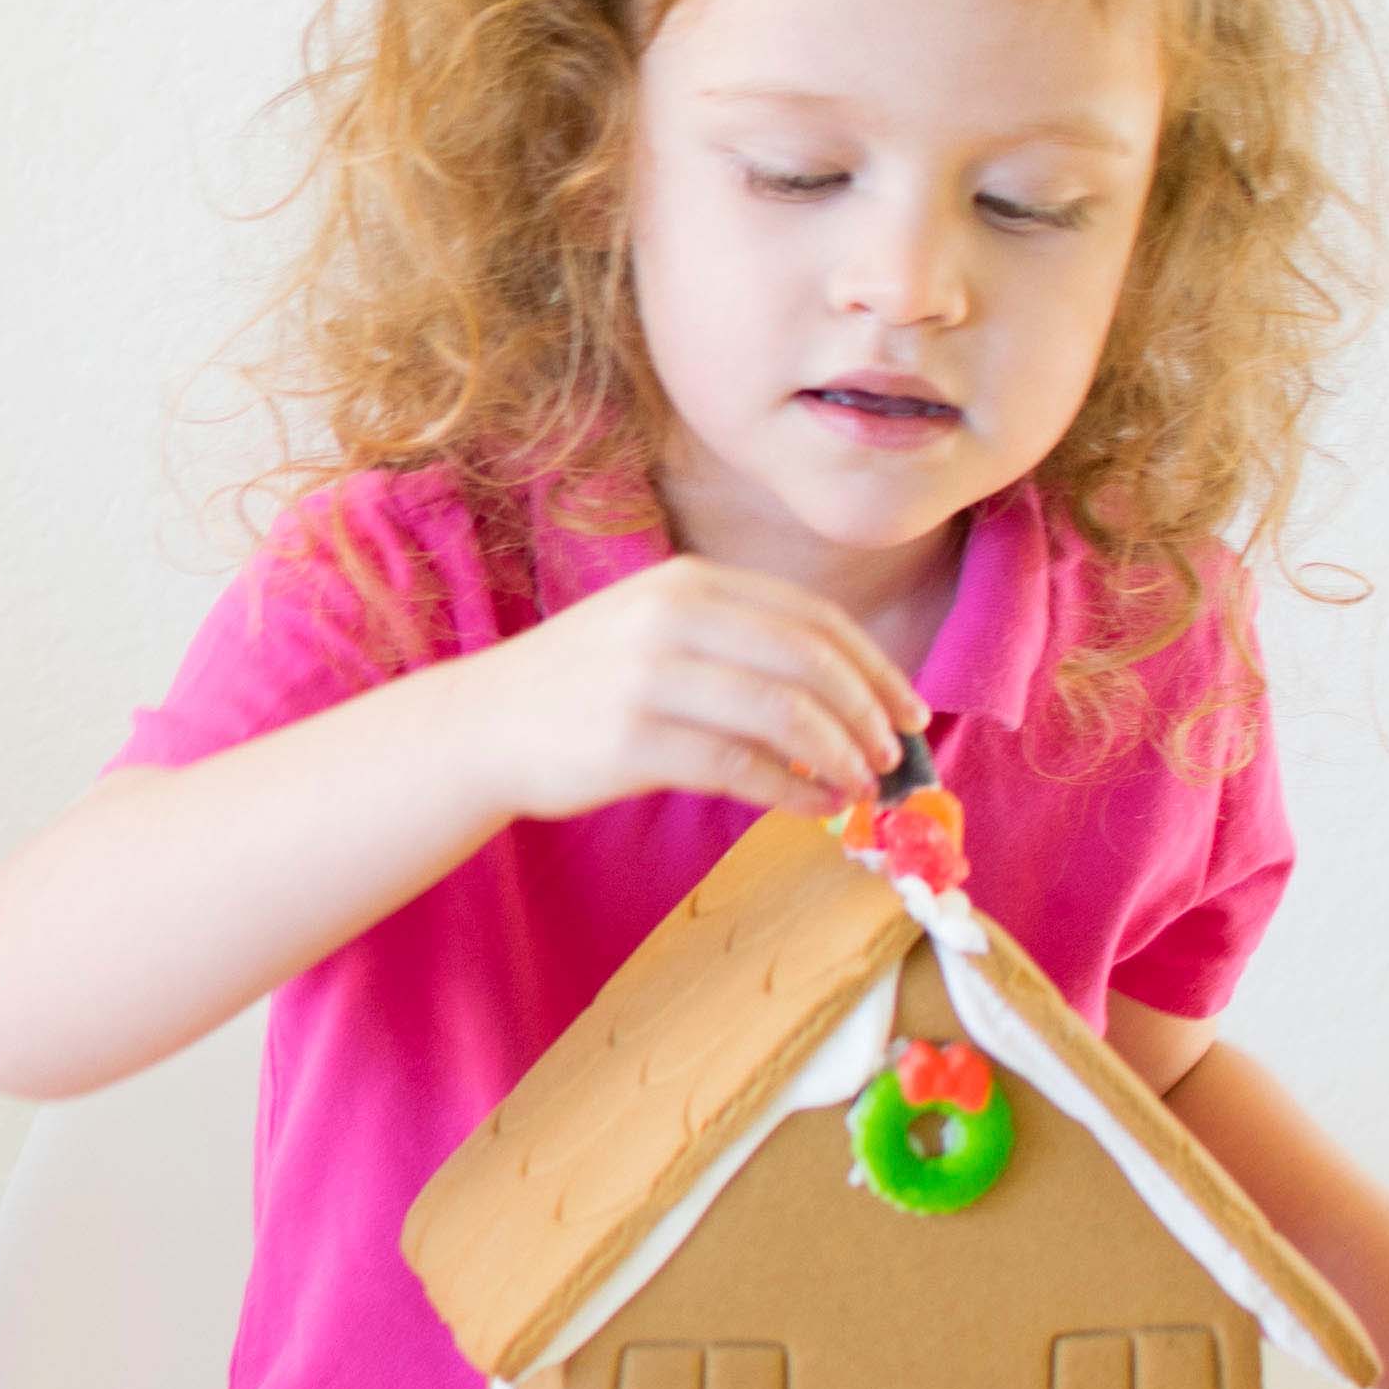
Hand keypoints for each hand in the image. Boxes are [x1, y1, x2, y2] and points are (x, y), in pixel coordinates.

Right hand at [466, 554, 921, 826]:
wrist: (478, 727)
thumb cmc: (581, 688)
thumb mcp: (654, 631)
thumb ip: (736, 645)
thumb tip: (843, 697)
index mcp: (688, 582)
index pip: (811, 618)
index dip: (873, 667)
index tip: (910, 711)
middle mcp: (673, 617)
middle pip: (809, 662)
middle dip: (867, 714)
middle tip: (895, 758)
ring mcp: (650, 677)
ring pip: (784, 714)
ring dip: (840, 757)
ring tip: (863, 788)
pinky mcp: (632, 740)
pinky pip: (741, 768)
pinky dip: (794, 790)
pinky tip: (814, 807)